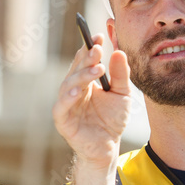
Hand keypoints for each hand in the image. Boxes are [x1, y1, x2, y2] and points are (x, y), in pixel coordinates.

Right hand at [52, 34, 132, 169]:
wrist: (108, 147)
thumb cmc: (113, 120)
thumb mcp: (123, 94)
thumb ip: (121, 75)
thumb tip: (119, 51)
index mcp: (85, 81)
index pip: (85, 61)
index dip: (90, 48)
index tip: (99, 36)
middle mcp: (73, 90)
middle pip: (76, 69)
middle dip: (86, 58)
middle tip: (97, 49)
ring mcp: (66, 104)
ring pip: (68, 84)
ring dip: (81, 75)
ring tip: (97, 69)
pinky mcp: (63, 120)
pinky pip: (61, 106)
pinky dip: (68, 97)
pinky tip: (78, 90)